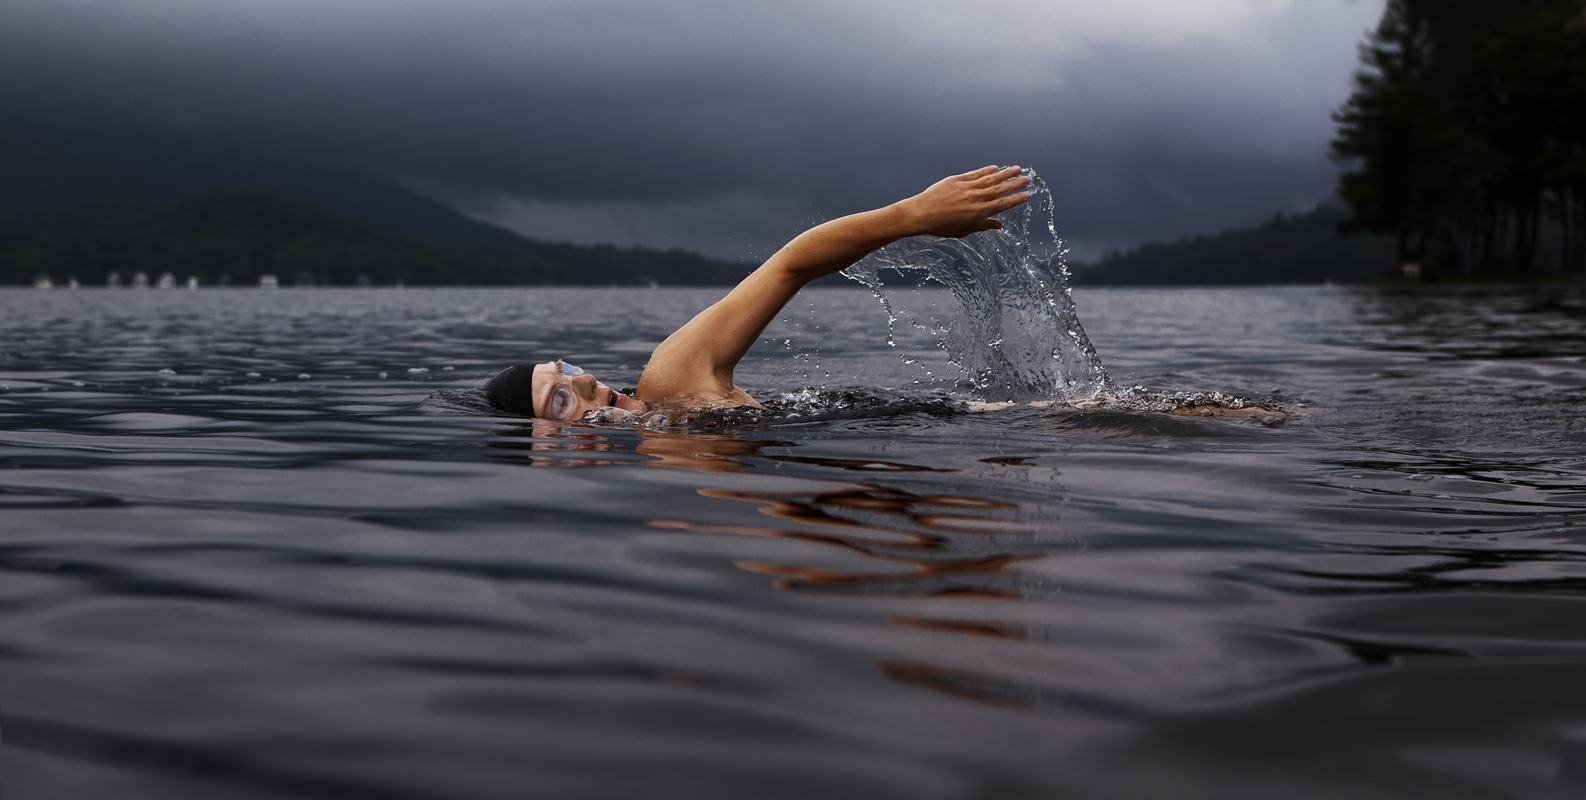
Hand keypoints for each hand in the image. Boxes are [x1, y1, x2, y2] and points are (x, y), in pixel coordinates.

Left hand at [895, 165, 1031, 237]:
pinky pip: (976, 174)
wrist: (920, 213)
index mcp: (977, 213)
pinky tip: (996, 167)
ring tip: (1017, 169)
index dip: (1015, 199)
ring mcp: (966, 187)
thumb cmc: (940, 226)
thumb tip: (1000, 225)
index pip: (1002, 205)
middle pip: (999, 190)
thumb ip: (982, 226)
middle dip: (1015, 184)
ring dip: (1005, 174)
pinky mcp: (957, 180)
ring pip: (990, 179)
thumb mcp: (963, 231)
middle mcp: (974, 198)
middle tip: (1028, 179)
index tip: (1027, 195)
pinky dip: (987, 170)